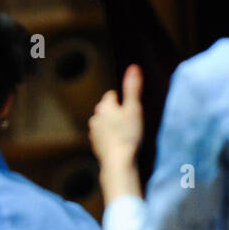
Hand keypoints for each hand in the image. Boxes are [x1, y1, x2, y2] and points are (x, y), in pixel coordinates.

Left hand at [88, 64, 143, 200]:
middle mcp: (95, 117)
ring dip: (114, 125)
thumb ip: (133, 88)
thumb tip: (133, 67)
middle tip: (130, 124)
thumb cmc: (128, 135)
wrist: (118, 161)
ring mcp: (94, 131)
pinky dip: (111, 137)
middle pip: (109, 109)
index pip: (113, 95)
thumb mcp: (134, 108)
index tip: (132, 112)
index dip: (125, 102)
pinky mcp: (95, 143)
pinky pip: (105, 135)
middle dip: (118, 113)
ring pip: (106, 122)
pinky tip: (120, 144)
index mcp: (104, 106)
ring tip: (126, 135)